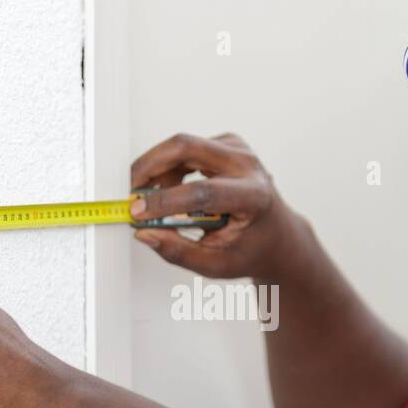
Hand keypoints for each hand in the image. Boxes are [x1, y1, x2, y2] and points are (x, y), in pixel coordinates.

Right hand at [129, 132, 309, 280]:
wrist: (277, 235)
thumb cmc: (250, 250)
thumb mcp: (216, 264)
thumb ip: (179, 251)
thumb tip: (145, 233)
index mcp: (254, 197)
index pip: (203, 192)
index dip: (164, 201)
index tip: (137, 212)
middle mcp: (248, 166)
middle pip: (187, 148)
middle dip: (150, 167)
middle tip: (131, 192)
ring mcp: (238, 149)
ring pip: (182, 145)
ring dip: (158, 170)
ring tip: (153, 201)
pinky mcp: (227, 144)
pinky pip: (186, 148)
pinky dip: (169, 168)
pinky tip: (172, 191)